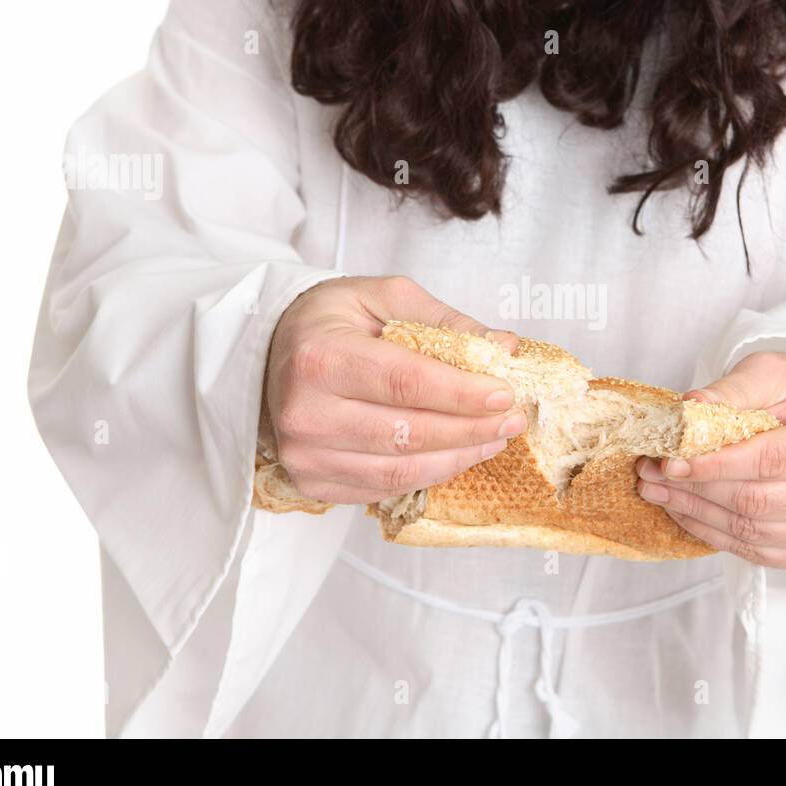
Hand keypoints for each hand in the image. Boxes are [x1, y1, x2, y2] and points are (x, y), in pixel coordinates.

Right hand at [265, 275, 525, 504]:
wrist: (272, 350)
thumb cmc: (331, 320)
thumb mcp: (385, 297)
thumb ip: (445, 321)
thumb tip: (504, 348)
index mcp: (320, 356)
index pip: (406, 383)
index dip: (462, 393)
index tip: (506, 394)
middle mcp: (305, 412)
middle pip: (407, 433)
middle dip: (471, 429)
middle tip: (513, 420)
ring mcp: (304, 454)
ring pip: (399, 471)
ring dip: (457, 458)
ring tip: (493, 439)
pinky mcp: (311, 482)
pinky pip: (382, 488)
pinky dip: (428, 474)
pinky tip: (456, 454)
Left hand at [636, 351, 785, 567]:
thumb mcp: (772, 373)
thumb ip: (732, 391)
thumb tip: (688, 409)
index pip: (771, 461)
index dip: (716, 465)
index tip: (672, 462)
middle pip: (758, 502)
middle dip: (696, 490)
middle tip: (651, 474)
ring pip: (752, 532)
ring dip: (697, 514)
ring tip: (658, 491)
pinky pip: (757, 551)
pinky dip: (714, 534)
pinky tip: (686, 511)